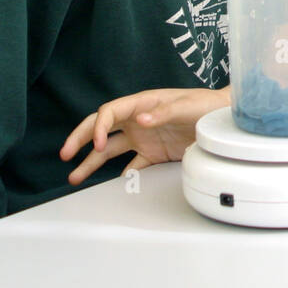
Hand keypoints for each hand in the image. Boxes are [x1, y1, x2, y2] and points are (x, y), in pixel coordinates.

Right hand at [60, 87, 229, 183]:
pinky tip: (114, 184)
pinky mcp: (153, 152)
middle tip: (64, 154)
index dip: (98, 126)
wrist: (223, 117)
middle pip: (101, 128)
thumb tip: (140, 119)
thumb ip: (163, 112)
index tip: (97, 143)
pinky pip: (132, 165)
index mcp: (141, 103)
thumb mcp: (186, 106)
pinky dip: (123, 175)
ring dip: (92, 161)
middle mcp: (137, 120)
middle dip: (80, 139)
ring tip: (73, 176)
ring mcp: (143, 137)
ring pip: (110, 150)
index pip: (109, 112)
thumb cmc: (206, 105)